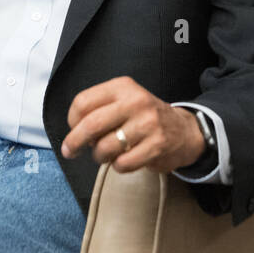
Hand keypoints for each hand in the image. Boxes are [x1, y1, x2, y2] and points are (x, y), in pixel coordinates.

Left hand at [61, 76, 205, 173]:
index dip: (72, 120)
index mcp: (122, 87)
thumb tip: (73, 132)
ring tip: (107, 154)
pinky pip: (122, 163)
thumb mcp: (124, 100)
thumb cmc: (144, 118)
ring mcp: (148, 123)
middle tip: (69, 152)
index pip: (83, 102)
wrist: (184, 130)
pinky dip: (118, 166)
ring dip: (100, 156)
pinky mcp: (157, 145)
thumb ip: (99, 109)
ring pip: (105, 147)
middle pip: (91, 124)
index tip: (73, 130)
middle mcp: (135, 101)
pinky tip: (125, 159)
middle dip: (74, 142)